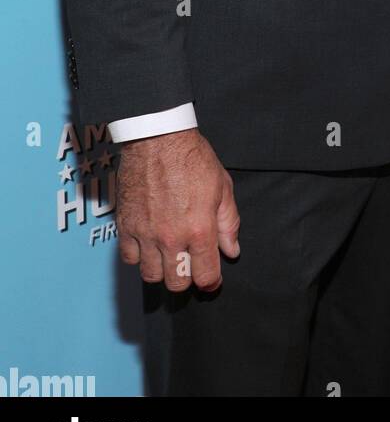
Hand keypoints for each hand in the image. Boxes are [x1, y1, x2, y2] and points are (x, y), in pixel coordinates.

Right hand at [116, 129, 239, 291]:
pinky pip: (129, 258)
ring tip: (169, 256)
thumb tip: (232, 250)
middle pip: (176, 282)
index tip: (211, 280)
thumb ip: (229, 223)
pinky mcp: (125, 226)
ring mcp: (146, 234)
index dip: (211, 282)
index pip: (205, 275)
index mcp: (199, 229)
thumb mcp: (223, 187)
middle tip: (190, 266)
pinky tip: (148, 245)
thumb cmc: (193, 159)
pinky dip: (139, 257)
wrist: (158, 138)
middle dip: (187, 279)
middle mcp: (171, 237)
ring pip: (151, 275)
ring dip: (162, 270)